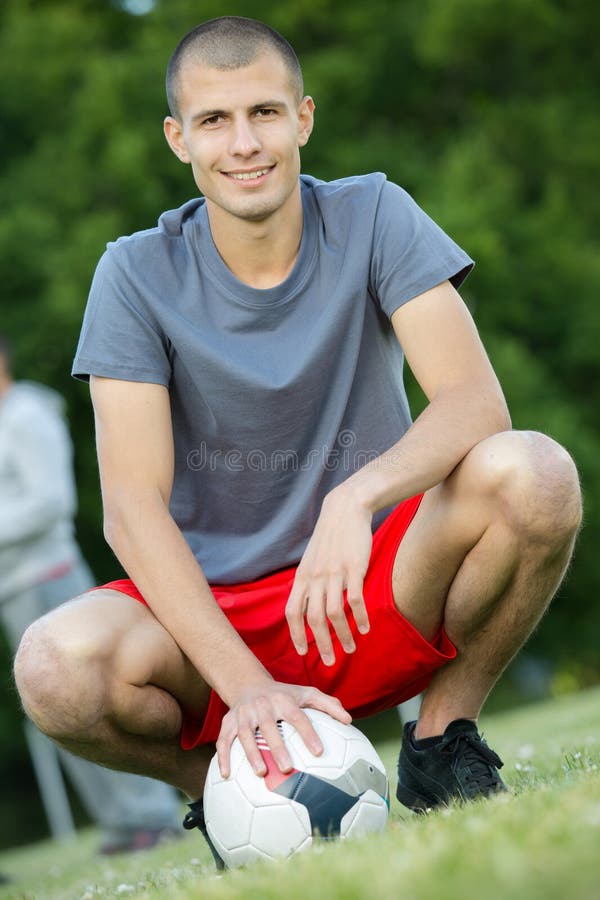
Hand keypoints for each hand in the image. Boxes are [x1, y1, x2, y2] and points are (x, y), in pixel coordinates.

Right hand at [216, 680, 351, 777]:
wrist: (248, 683)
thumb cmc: (284, 695)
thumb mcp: (306, 693)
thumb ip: (328, 705)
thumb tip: (350, 720)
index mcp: (283, 699)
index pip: (297, 716)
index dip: (308, 733)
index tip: (319, 752)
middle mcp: (262, 705)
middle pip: (269, 727)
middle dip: (277, 747)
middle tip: (287, 768)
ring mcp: (243, 714)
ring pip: (245, 734)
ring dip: (251, 753)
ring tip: (261, 773)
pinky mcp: (228, 722)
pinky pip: (223, 740)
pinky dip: (223, 756)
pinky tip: (226, 775)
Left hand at [286, 488, 372, 665]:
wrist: (345, 509)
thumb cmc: (330, 537)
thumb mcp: (311, 559)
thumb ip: (309, 582)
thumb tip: (307, 606)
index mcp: (303, 577)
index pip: (293, 612)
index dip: (296, 634)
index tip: (304, 652)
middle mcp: (315, 577)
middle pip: (314, 619)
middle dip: (321, 644)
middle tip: (330, 661)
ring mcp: (334, 573)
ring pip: (335, 613)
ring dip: (343, 635)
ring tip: (351, 648)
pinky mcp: (354, 568)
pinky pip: (356, 599)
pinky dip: (360, 617)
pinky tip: (366, 628)